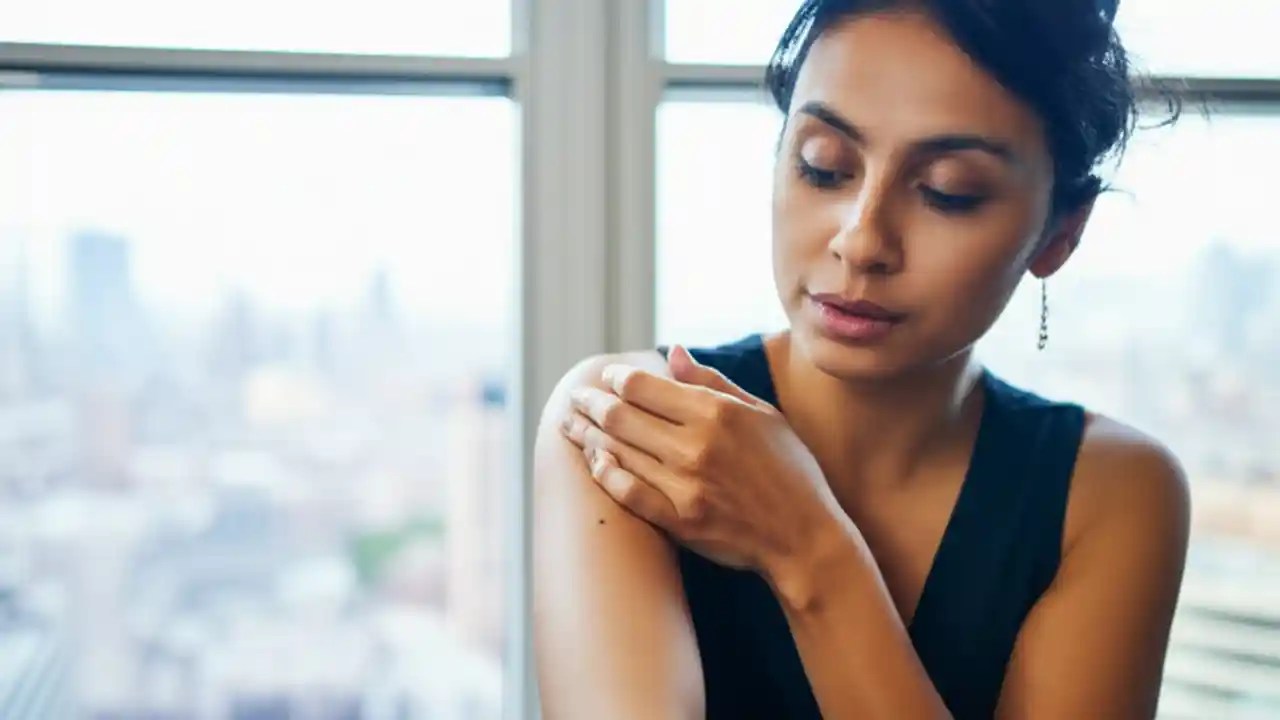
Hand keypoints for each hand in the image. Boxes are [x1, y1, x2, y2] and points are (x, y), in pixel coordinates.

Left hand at [561, 344, 845, 576]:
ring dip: (587, 434)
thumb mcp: (761, 414)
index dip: (615, 378)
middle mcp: (695, 445)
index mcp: (715, 412)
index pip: (642, 386)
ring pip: (617, 450)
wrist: (805, 538)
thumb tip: (671, 352)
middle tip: (575, 397)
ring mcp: (684, 485)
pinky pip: (626, 492)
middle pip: (620, 415)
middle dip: (590, 402)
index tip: (606, 377)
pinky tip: (594, 461)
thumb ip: (712, 382)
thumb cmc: (790, 470)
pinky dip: (605, 473)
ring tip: (570, 424)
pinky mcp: (679, 521)